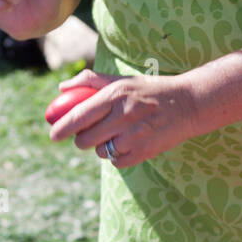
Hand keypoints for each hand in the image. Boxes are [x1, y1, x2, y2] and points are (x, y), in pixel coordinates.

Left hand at [47, 69, 200, 167]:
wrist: (188, 105)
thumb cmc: (151, 91)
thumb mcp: (123, 80)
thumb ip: (91, 81)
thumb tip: (62, 88)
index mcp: (115, 94)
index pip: (79, 115)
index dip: (62, 127)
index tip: (53, 134)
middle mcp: (123, 115)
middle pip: (86, 139)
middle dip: (81, 140)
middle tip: (84, 137)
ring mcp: (134, 136)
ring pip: (101, 151)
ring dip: (102, 147)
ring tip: (115, 135)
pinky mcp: (143, 152)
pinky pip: (117, 161)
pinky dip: (117, 156)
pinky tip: (128, 143)